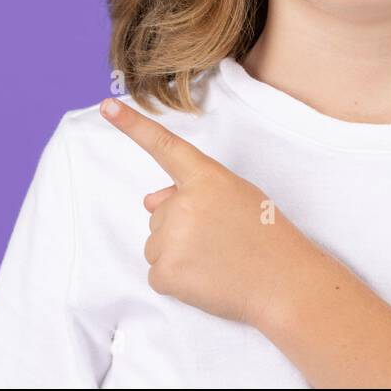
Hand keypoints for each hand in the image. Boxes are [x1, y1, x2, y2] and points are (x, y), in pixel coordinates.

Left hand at [98, 96, 314, 329]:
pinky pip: (157, 273)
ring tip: (217, 261)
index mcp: (207, 178)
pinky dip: (177, 280)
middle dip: (183, 228)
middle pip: (160, 214)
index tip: (106, 106)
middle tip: (221, 240)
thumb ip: (192, 192)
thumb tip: (148, 202)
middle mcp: (184, 204)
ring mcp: (173, 238)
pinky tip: (206, 280)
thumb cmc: (265, 237)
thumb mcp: (236, 198)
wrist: (284, 283)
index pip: (164, 146)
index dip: (133, 125)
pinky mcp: (166, 272)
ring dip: (179, 254)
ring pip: (156, 244)